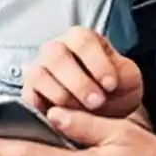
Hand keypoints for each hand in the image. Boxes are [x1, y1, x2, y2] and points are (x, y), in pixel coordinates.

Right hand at [22, 27, 143, 118]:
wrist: (105, 112)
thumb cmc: (114, 90)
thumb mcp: (128, 79)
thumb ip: (122, 75)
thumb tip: (107, 83)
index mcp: (81, 38)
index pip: (82, 40)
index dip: (96, 63)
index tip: (111, 85)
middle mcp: (55, 49)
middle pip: (56, 55)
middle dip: (79, 82)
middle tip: (97, 102)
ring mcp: (39, 69)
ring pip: (39, 74)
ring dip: (62, 95)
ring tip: (82, 112)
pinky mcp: (29, 92)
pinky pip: (28, 96)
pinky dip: (42, 107)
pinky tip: (60, 116)